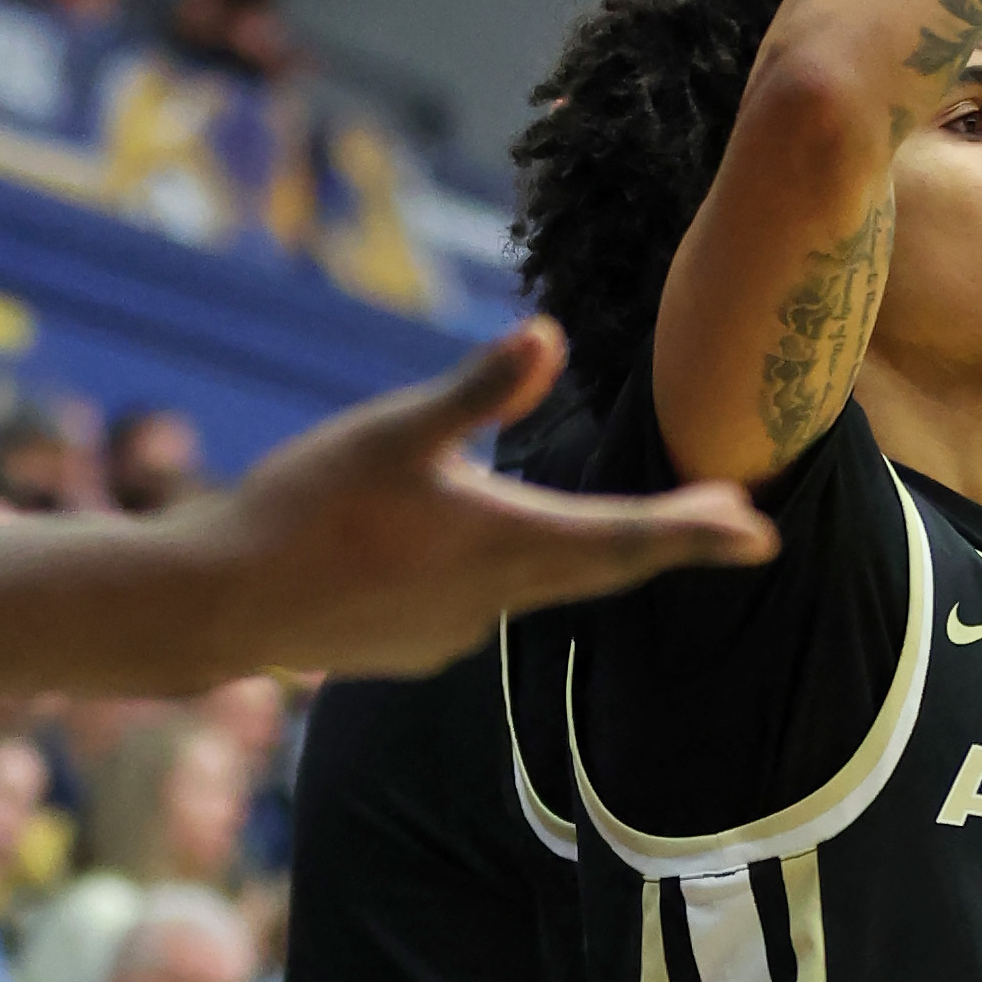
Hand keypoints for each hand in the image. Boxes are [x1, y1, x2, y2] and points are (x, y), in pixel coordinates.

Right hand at [180, 316, 776, 671]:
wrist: (219, 607)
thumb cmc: (301, 507)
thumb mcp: (389, 432)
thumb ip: (475, 391)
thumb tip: (547, 335)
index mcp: (500, 541)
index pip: (624, 537)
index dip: (697, 534)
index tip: (762, 533)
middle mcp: (495, 598)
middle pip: (605, 568)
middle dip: (670, 542)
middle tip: (735, 524)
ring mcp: (457, 630)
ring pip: (549, 588)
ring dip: (598, 557)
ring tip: (641, 532)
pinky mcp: (419, 646)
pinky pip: (490, 607)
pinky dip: (517, 577)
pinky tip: (494, 557)